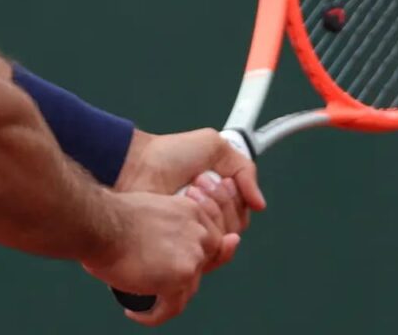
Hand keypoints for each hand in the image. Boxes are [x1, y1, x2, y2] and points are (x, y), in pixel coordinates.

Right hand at [83, 190, 235, 326]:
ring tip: (142, 298)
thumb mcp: (149, 209)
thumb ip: (164, 225)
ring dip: (167, 297)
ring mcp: (191, 256)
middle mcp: (197, 232)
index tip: (173, 266)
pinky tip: (135, 314)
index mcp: (190, 211)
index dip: (191, 257)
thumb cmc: (111, 216)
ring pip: (188, 289)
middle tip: (156, 282)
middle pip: (201, 266)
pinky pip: (172, 308)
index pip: (206, 242)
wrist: (98, 223)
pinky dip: (153, 315)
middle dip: (182, 277)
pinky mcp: (179, 278)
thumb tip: (159, 247)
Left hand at [116, 129, 265, 240]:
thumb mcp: (214, 146)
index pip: (243, 210)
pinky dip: (199, 226)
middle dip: (221, 200)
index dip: (235, 195)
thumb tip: (259, 203)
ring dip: (210, 210)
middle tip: (199, 181)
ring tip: (190, 190)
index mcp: (218, 196)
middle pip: (236, 225)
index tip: (219, 178)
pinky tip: (186, 204)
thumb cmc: (168, 154)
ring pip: (222, 238)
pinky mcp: (180, 245)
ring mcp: (193, 230)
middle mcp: (208, 215)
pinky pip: (204, 251)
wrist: (138, 166)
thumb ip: (245, 169)